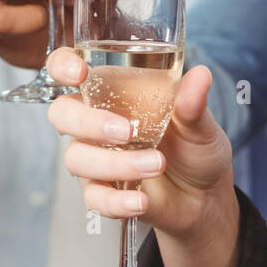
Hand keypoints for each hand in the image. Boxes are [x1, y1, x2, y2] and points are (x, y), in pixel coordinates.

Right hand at [46, 47, 241, 266]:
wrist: (204, 198)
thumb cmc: (194, 149)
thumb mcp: (200, 124)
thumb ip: (193, 103)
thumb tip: (200, 76)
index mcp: (112, 93)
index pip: (68, 70)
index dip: (62, 65)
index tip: (80, 72)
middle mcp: (95, 123)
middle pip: (61, 114)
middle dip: (87, 123)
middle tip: (126, 132)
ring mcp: (95, 158)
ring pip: (76, 158)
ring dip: (114, 164)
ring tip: (156, 165)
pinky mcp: (102, 192)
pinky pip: (93, 197)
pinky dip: (117, 201)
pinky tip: (141, 200)